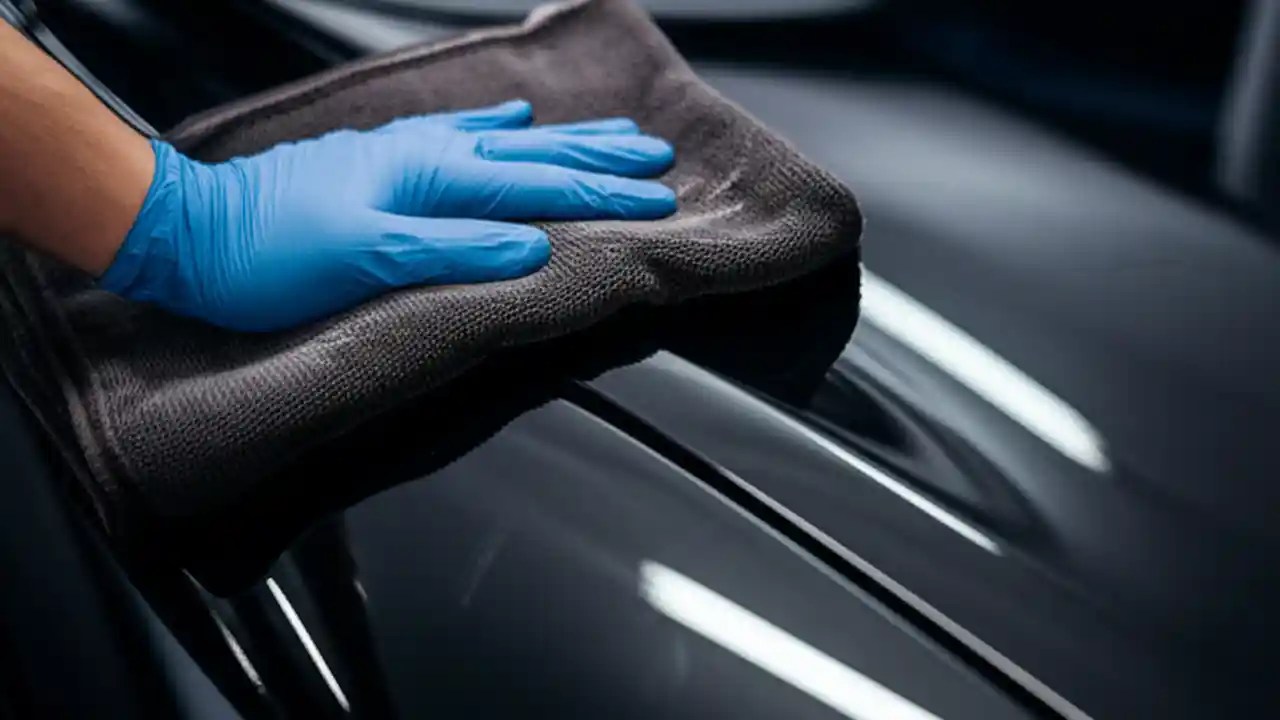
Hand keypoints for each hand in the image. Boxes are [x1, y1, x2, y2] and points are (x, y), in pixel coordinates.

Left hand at [99, 100, 676, 331]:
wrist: (191, 231)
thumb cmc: (272, 253)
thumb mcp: (368, 259)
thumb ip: (455, 248)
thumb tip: (534, 246)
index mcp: (434, 177)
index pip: (539, 188)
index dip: (604, 195)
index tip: (660, 196)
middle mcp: (429, 154)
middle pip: (537, 154)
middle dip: (603, 160)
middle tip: (660, 159)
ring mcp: (408, 151)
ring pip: (509, 140)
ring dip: (566, 140)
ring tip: (615, 133)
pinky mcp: (386, 159)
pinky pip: (462, 134)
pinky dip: (498, 127)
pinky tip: (515, 116)